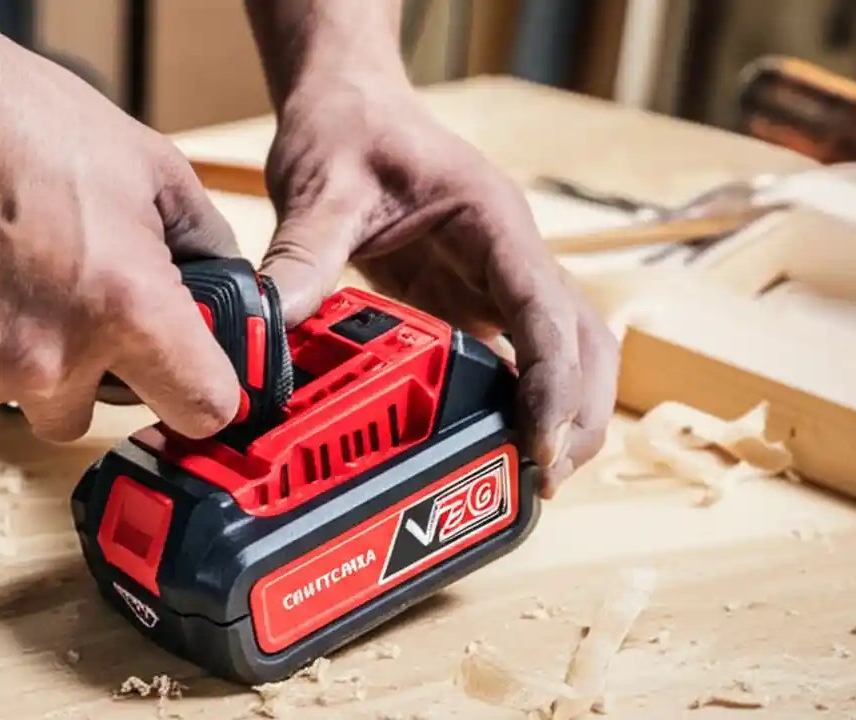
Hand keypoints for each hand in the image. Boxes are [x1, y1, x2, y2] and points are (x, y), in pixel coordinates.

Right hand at [0, 15, 240, 440]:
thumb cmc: (9, 116)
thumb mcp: (146, 164)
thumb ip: (202, 242)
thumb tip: (222, 289)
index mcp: (123, 307)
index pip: (201, 409)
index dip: (197, 389)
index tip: (183, 377)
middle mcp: (46, 359)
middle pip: (90, 413)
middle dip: (83, 367)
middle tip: (55, 293)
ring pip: (11, 403)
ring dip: (7, 361)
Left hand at [260, 78, 618, 495]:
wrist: (349, 105)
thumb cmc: (350, 129)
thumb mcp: (323, 186)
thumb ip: (306, 252)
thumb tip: (274, 326)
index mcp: (494, 222)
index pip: (547, 309)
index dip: (553, 380)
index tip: (543, 441)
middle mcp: (511, 255)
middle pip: (581, 340)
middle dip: (578, 411)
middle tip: (547, 478)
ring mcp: (495, 280)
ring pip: (561, 352)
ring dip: (562, 412)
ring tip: (537, 477)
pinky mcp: (468, 301)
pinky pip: (511, 358)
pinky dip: (516, 404)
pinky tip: (495, 447)